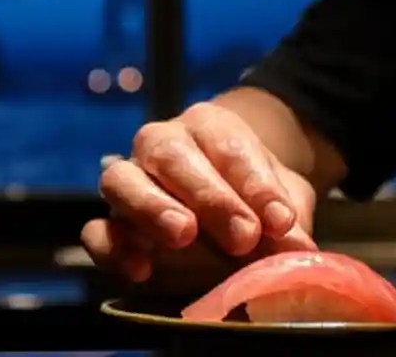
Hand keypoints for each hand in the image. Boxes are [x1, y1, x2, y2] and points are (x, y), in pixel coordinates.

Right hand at [82, 101, 317, 283]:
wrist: (227, 206)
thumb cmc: (253, 195)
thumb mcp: (281, 200)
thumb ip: (289, 220)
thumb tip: (300, 250)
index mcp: (209, 126)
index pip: (229, 145)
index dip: (256, 184)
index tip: (280, 220)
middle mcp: (162, 144)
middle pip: (172, 155)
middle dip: (210, 196)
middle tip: (242, 236)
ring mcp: (130, 181)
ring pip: (121, 180)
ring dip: (152, 209)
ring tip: (183, 236)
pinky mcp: (111, 223)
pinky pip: (96, 230)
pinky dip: (112, 248)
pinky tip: (141, 270)